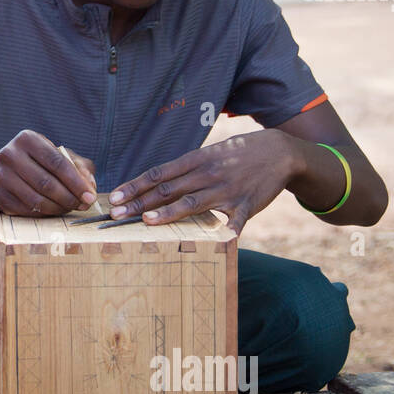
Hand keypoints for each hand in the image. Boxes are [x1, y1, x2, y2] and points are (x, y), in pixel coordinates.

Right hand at [0, 130, 96, 215]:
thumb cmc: (36, 162)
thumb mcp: (56, 154)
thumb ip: (78, 167)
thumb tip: (90, 186)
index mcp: (27, 139)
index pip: (56, 162)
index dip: (76, 181)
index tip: (90, 195)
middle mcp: (10, 155)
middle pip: (47, 183)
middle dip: (70, 198)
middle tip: (84, 205)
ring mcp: (2, 177)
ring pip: (37, 200)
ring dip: (59, 208)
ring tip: (70, 208)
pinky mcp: (0, 197)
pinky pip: (28, 210)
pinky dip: (46, 213)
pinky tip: (54, 210)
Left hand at [108, 130, 296, 234]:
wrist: (279, 151)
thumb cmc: (238, 154)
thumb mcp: (209, 154)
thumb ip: (185, 170)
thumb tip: (156, 183)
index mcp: (196, 161)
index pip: (157, 175)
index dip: (134, 186)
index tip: (113, 197)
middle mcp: (207, 174)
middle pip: (167, 190)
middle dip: (139, 203)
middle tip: (115, 215)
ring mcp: (226, 190)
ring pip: (192, 203)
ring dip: (168, 213)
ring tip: (146, 222)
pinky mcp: (246, 205)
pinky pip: (234, 221)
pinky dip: (226, 231)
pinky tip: (216, 241)